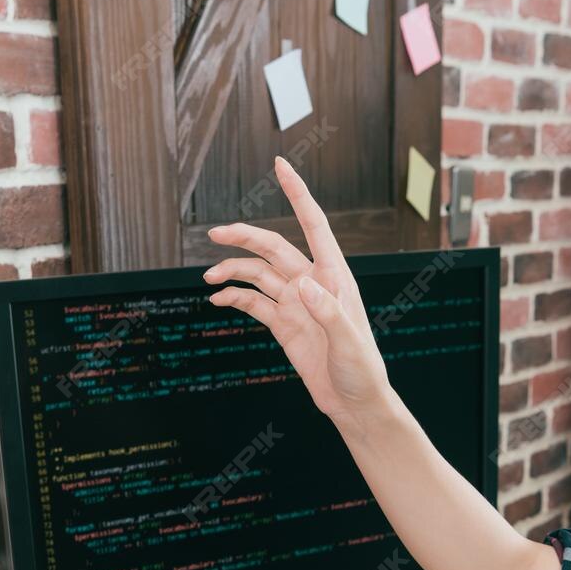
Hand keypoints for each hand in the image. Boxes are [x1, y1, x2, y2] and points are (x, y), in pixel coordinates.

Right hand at [204, 157, 390, 424]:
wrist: (354, 404)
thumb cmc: (362, 371)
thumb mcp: (349, 343)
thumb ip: (329, 312)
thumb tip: (304, 284)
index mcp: (334, 277)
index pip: (313, 225)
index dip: (297, 194)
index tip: (280, 165)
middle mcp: (312, 283)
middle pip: (273, 247)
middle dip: (245, 236)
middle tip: (215, 233)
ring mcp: (296, 303)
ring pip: (258, 274)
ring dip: (233, 271)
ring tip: (208, 276)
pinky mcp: (284, 325)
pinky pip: (254, 303)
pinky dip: (234, 297)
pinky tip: (216, 298)